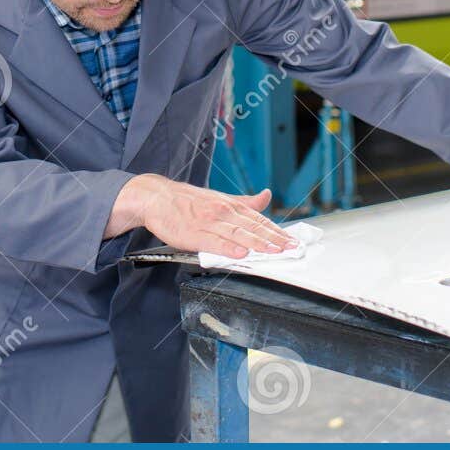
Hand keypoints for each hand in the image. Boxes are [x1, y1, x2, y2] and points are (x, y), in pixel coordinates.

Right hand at [108, 175, 297, 258]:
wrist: (157, 198)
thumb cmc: (187, 201)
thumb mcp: (219, 197)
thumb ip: (244, 202)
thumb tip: (266, 196)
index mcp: (230, 205)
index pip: (258, 219)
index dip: (276, 230)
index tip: (292, 241)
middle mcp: (222, 212)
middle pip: (252, 227)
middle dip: (274, 239)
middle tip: (291, 248)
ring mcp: (208, 223)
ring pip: (237, 234)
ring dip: (257, 243)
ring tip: (273, 251)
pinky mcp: (194, 234)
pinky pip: (214, 242)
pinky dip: (228, 247)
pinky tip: (240, 253)